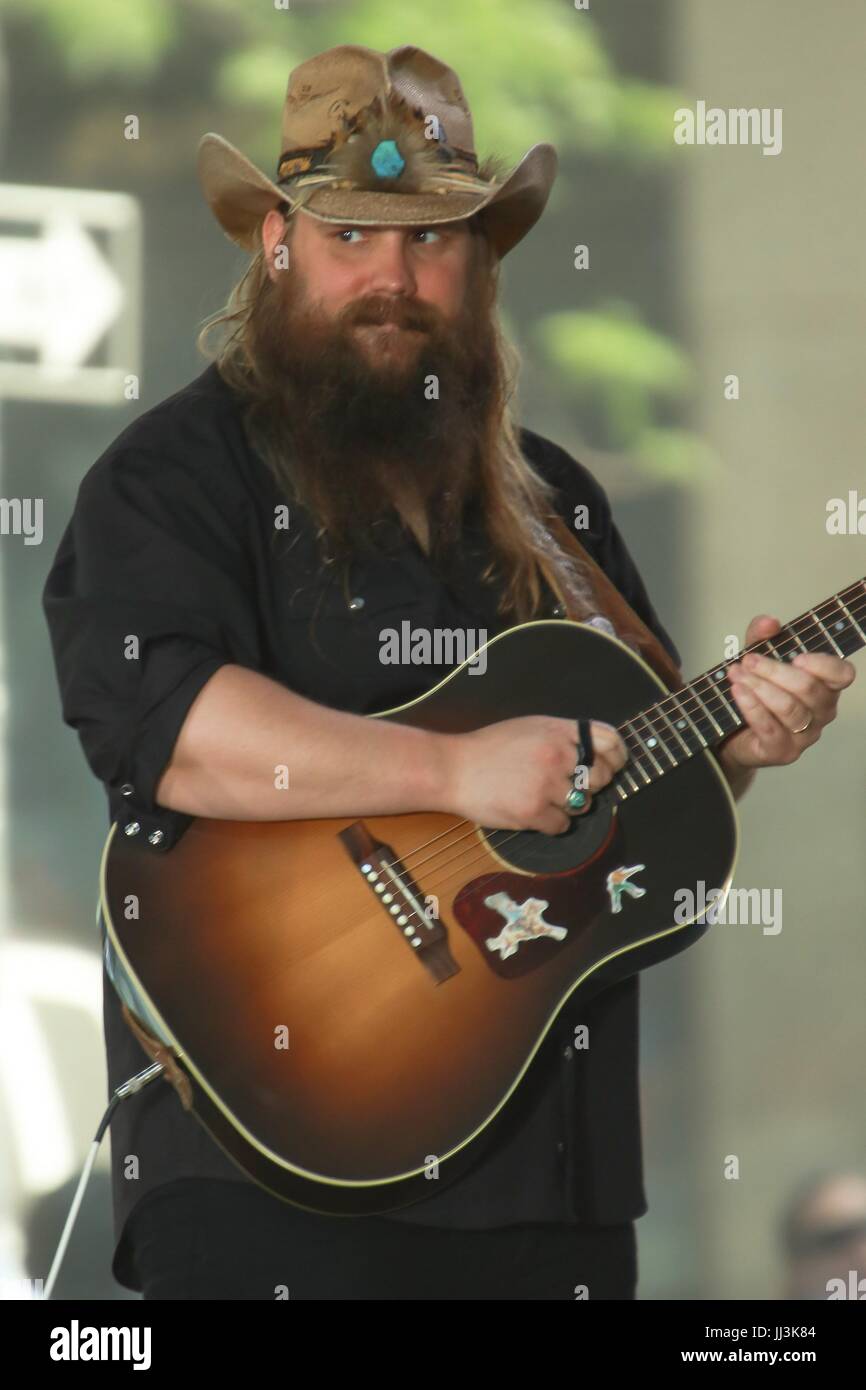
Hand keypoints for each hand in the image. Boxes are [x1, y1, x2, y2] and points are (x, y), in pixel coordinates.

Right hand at [442, 716, 627, 835]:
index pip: (610, 740)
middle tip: (567, 786)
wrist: (454, 768)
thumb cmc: (489, 749)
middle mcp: (557, 755)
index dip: (617, 756)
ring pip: (583, 805)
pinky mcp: (534, 811)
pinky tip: (532, 811)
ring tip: (542, 797)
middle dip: (589, 786)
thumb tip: (597, 753)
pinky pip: (563, 825)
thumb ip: (563, 736)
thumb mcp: (530, 728)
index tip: (613, 765)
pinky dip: (550, 823)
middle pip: (602, 777)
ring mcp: (547, 784)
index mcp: (559, 731)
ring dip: (568, 806)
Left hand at [723, 614, 856, 770]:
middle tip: (748, 660)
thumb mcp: (757, 657)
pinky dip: (751, 707)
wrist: (733, 733)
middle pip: (808, 689)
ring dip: (759, 687)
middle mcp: (821, 712)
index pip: (843, 674)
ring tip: (736, 674)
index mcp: (825, 686)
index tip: (798, 656)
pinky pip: (770, 728)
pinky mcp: (783, 751)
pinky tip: (737, 692)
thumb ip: (762, 636)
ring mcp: (805, 735)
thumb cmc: (755, 692)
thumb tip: (769, 622)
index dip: (824, 665)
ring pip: (789, 708)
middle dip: (774, 670)